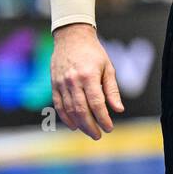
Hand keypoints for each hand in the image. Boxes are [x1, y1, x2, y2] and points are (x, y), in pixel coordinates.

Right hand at [50, 23, 124, 139]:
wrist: (71, 37)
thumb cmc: (93, 53)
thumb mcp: (107, 67)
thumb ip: (112, 90)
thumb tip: (118, 109)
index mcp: (89, 76)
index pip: (96, 103)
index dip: (103, 118)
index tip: (109, 128)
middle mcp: (73, 80)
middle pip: (81, 110)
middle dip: (91, 126)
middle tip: (99, 135)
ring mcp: (61, 83)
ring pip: (69, 110)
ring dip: (79, 124)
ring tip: (89, 132)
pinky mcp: (54, 84)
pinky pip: (58, 105)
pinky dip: (65, 117)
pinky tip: (74, 125)